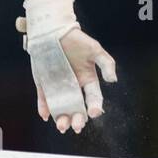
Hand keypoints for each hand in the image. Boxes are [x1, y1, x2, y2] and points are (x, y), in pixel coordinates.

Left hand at [16, 0, 116, 133]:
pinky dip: (44, 108)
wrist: (53, 31)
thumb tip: (113, 80)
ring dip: (62, 119)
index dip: (95, 107)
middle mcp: (74, 87)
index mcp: (88, 80)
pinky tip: (45, 115)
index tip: (94, 112)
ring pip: (61, 108)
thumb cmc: (76, 40)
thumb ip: (106, 63)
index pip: (93, 98)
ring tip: (61, 126)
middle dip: (78, 119)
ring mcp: (58, 88)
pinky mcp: (44, 86)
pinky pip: (44, 100)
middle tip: (76, 126)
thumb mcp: (94, 49)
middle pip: (77, 108)